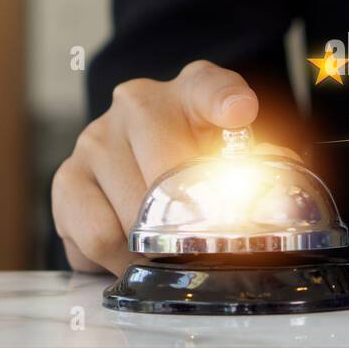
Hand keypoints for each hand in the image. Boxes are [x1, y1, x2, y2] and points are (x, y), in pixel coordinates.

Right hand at [52, 61, 269, 274]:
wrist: (139, 152)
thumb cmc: (194, 153)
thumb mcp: (237, 148)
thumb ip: (265, 161)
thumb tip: (282, 192)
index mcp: (191, 90)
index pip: (211, 88)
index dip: (227, 101)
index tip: (240, 112)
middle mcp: (136, 105)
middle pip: (166, 183)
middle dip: (190, 228)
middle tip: (205, 249)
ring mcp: (95, 139)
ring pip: (127, 221)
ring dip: (151, 251)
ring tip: (167, 253)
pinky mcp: (66, 178)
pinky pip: (93, 237)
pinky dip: (116, 259)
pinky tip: (130, 249)